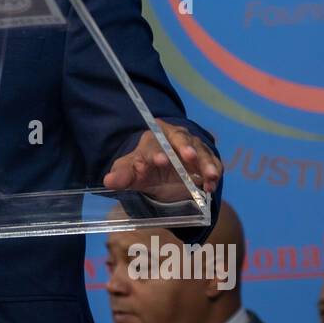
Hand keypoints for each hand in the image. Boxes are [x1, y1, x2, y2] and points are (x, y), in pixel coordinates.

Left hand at [103, 119, 221, 202]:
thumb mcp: (132, 174)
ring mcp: (193, 146)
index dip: (157, 152)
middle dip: (186, 147)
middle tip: (190, 157)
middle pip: (180, 138)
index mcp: (153, 138)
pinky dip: (215, 171)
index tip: (160, 161)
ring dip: (206, 163)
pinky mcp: (206, 157)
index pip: (154, 143)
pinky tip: (212, 185)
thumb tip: (108, 182)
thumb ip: (122, 176)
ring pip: (201, 150)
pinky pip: (213, 162)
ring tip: (210, 176)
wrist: (163, 174)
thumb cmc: (144, 169)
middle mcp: (174, 137)